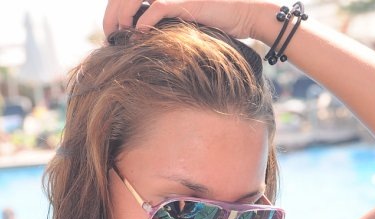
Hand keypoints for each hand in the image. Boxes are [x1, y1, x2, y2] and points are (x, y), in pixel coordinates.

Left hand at [103, 0, 273, 40]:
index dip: (113, 9)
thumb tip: (138, 37)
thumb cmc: (213, 22)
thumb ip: (161, 23)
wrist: (242, 15)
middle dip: (113, 14)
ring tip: (122, 33)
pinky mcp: (186, 2)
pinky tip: (140, 33)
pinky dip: (146, 20)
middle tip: (111, 35)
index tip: (111, 31)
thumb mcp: (180, 21)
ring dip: (124, 15)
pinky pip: (158, 7)